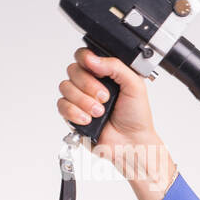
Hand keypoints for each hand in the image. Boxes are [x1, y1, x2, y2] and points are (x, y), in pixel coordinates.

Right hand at [56, 48, 175, 199]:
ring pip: (65, 87)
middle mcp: (90, 84)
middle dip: (89, 85)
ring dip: (84, 101)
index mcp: (105, 74)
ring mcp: (80, 99)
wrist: (132, 143)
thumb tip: (92, 59)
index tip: (95, 69)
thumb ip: (116, 66)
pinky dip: (75, 112)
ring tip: (100, 112)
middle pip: (73, 70)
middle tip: (105, 98)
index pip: (84, 56)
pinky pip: (62, 105)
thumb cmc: (137, 117)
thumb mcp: (135, 85)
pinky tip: (88, 119)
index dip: (85, 59)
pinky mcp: (72, 114)